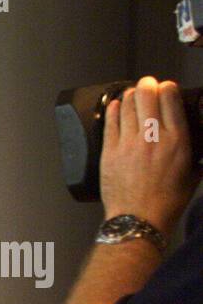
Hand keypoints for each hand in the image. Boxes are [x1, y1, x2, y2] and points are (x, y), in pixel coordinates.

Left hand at [101, 76, 201, 235]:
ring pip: (128, 105)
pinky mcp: (110, 152)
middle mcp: (153, 136)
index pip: (170, 98)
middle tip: (147, 85)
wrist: (138, 219)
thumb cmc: (167, 201)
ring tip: (133, 94)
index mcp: (178, 139)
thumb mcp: (193, 174)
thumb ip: (197, 155)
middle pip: (147, 95)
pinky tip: (116, 105)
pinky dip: (114, 110)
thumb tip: (199, 148)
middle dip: (147, 85)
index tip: (166, 88)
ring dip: (131, 95)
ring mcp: (129, 143)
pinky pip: (111, 122)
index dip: (167, 87)